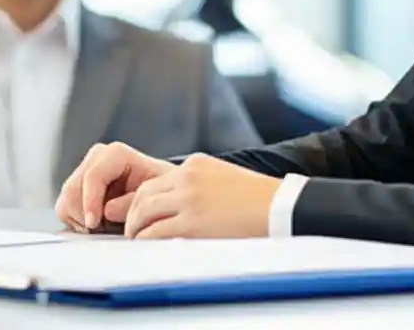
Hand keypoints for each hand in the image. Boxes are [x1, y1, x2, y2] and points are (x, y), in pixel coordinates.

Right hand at [55, 142, 175, 231]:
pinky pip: (64, 209)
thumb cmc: (161, 192)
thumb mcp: (156, 196)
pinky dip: (77, 222)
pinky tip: (97, 225)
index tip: (93, 224)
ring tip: (104, 228)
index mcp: (116, 154)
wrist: (161, 196)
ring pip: (66, 200)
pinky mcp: (78, 189)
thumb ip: (131, 202)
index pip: (93, 175)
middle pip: (73, 189)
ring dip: (81, 219)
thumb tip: (107, 211)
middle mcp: (96, 159)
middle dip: (85, 214)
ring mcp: (84, 173)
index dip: (90, 201)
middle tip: (102, 231)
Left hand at [124, 153, 280, 239]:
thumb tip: (182, 205)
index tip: (141, 214)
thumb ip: (201, 185)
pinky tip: (148, 249)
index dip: (142, 200)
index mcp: (195, 165)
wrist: (281, 207)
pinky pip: (155, 233)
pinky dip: (146, 241)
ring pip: (144, 213)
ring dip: (136, 229)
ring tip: (138, 241)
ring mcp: (188, 199)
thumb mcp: (225, 178)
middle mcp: (187, 177)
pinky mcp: (192, 222)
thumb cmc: (259, 200)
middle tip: (133, 230)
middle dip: (133, 214)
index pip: (156, 181)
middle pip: (143, 194)